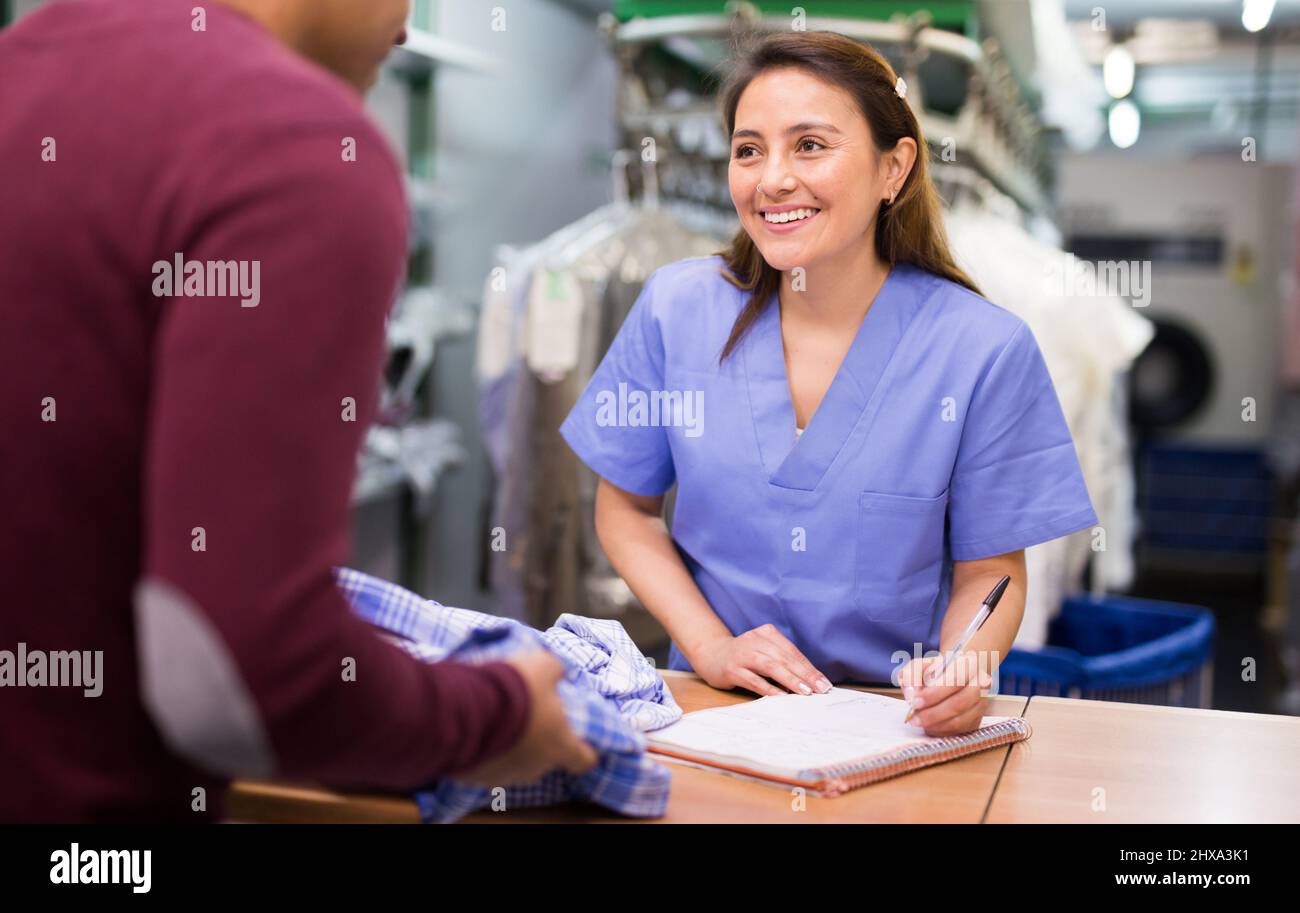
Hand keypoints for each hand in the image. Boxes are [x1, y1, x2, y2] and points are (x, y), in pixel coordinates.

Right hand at [457, 651, 597, 786]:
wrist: (466, 708)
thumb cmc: (516, 690)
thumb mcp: (543, 666)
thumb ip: (555, 671)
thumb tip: (558, 672)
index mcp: (560, 746)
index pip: (584, 759)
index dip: (583, 749)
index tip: (577, 740)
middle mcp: (536, 768)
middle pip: (546, 760)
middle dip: (539, 740)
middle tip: (528, 717)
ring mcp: (505, 776)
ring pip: (514, 764)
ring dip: (510, 746)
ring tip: (498, 721)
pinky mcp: (476, 777)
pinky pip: (486, 765)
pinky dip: (485, 751)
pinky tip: (477, 731)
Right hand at [690, 624, 831, 696]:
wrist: (710, 654)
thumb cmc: (744, 656)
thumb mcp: (764, 651)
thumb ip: (783, 661)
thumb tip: (810, 681)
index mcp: (767, 633)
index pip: (792, 652)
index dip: (809, 668)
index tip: (824, 683)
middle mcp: (755, 640)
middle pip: (784, 658)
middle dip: (805, 675)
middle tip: (820, 689)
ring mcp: (742, 654)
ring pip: (771, 666)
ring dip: (790, 680)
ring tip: (805, 692)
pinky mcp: (732, 669)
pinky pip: (753, 679)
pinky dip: (768, 688)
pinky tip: (781, 697)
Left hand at [896, 652, 991, 735]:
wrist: (956, 675)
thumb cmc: (937, 670)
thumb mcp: (921, 665)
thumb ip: (912, 674)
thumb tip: (910, 693)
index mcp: (969, 664)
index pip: (953, 681)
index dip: (933, 694)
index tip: (915, 701)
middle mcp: (980, 684)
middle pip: (959, 703)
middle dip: (933, 714)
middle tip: (914, 717)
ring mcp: (982, 703)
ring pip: (961, 720)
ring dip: (936, 725)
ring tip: (919, 722)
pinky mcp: (978, 719)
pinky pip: (960, 731)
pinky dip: (943, 731)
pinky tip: (929, 726)